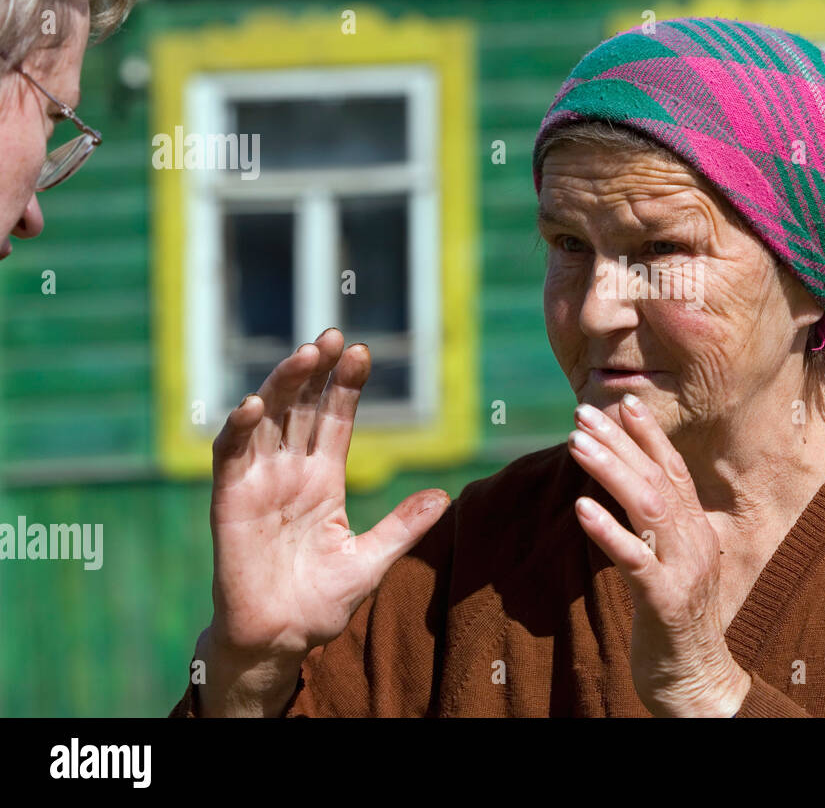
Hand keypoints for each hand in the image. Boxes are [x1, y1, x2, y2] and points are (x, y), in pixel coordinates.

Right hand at [207, 328, 450, 661]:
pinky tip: (254, 405)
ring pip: (268, 420)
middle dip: (317, 370)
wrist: (282, 639)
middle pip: (302, 408)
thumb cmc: (321, 602)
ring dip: (282, 384)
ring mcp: (259, 483)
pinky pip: (230, 456)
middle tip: (334, 335)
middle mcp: (290, 473)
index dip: (346, 387)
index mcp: (323, 480)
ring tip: (306, 354)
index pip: (335, 420)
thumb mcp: (372, 559)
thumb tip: (445, 494)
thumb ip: (404, 526)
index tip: (363, 352)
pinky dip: (239, 429)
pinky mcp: (230, 501)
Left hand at [567, 394, 750, 716]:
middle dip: (619, 441)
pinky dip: (608, 531)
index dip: (648, 434)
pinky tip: (581, 508)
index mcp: (696, 531)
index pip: (673, 470)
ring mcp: (683, 571)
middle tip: (582, 413)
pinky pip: (635, 560)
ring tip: (577, 444)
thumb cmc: (673, 625)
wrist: (696, 683)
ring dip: (610, 470)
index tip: (621, 402)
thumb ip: (653, 531)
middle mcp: (695, 542)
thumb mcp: (667, 567)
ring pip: (648, 507)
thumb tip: (621, 492)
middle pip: (657, 479)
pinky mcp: (666, 602)